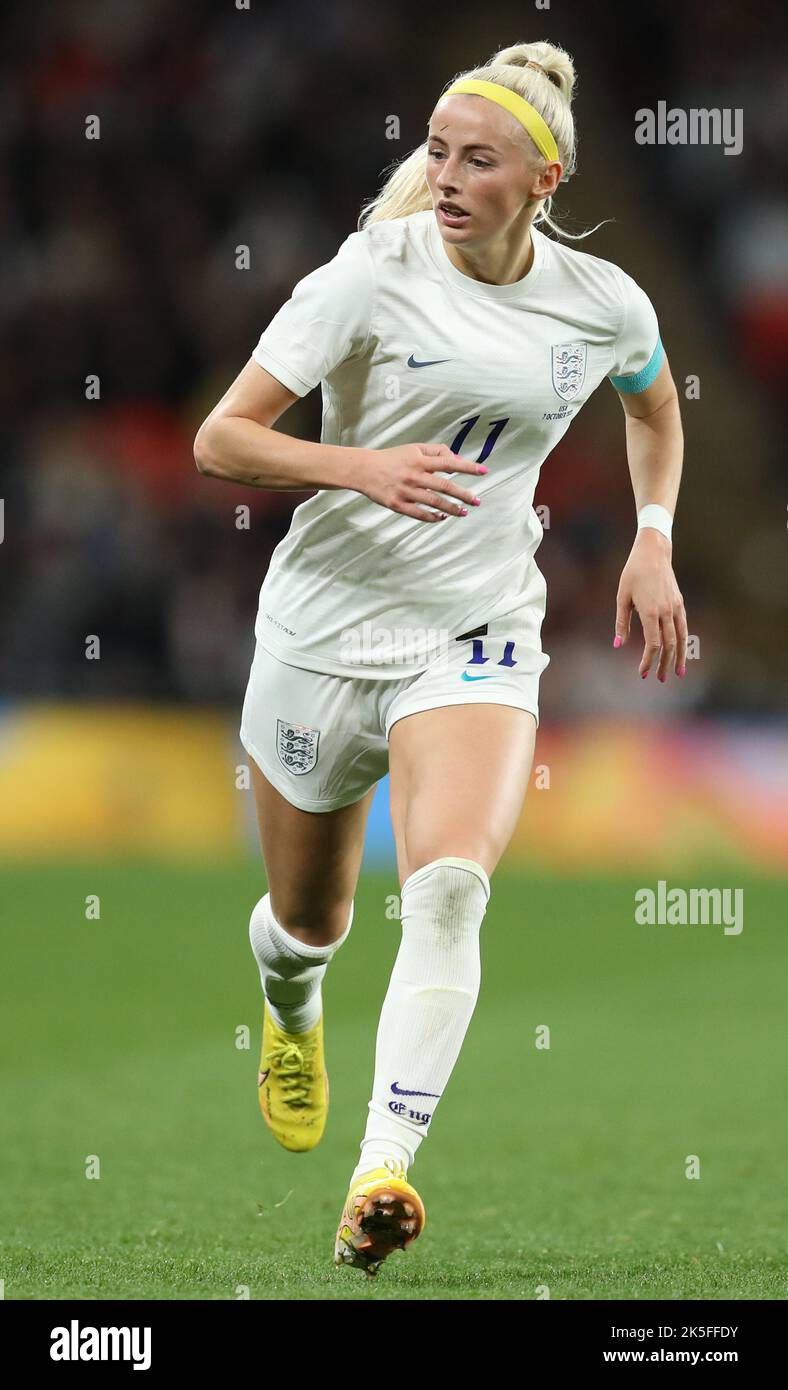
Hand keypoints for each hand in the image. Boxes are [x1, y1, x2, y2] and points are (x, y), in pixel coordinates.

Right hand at [352, 442, 486, 521]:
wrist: (364, 469)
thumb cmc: (392, 458)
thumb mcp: (414, 448)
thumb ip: (436, 451)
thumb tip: (457, 460)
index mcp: (420, 460)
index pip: (449, 463)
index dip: (468, 467)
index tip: (484, 471)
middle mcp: (415, 476)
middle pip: (445, 486)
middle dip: (464, 495)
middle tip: (477, 501)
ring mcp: (406, 492)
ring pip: (435, 502)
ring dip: (452, 509)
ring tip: (464, 512)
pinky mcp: (398, 505)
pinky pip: (419, 514)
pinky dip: (433, 517)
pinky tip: (442, 517)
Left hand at [614, 528, 687, 680]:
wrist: (653, 553)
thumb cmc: (633, 573)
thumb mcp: (622, 597)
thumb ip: (622, 622)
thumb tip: (618, 645)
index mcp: (651, 611)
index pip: (653, 644)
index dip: (648, 660)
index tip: (641, 672)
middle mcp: (666, 611)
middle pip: (669, 645)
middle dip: (664, 664)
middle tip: (659, 679)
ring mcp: (676, 607)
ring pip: (681, 638)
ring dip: (679, 657)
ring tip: (678, 673)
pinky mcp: (680, 604)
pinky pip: (683, 627)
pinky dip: (683, 642)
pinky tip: (681, 652)